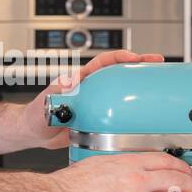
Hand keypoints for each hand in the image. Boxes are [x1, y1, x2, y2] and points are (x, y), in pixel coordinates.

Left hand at [19, 50, 164, 150]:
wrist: (32, 133)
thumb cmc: (34, 117)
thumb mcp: (44, 105)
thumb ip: (56, 96)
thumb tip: (70, 84)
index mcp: (78, 80)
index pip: (102, 63)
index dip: (118, 58)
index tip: (134, 58)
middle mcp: (89, 87)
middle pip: (117, 71)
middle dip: (138, 65)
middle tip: (156, 62)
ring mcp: (94, 101)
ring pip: (120, 89)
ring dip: (138, 84)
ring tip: (158, 81)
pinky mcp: (96, 116)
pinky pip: (117, 109)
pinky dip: (131, 108)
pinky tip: (143, 111)